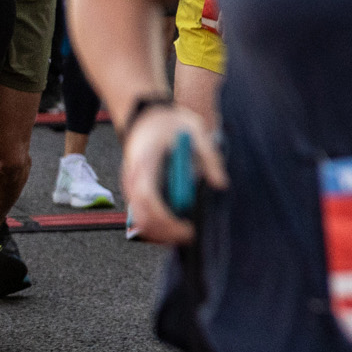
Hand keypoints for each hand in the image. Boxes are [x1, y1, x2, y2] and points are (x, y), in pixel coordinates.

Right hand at [119, 102, 225, 244]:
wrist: (146, 116)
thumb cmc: (171, 121)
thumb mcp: (196, 130)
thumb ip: (210, 157)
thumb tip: (221, 185)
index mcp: (145, 163)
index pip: (150, 200)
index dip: (167, 220)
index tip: (189, 229)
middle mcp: (133, 179)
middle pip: (142, 218)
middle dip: (165, 233)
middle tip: (191, 235)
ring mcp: (131, 186)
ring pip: (140, 221)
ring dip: (161, 231)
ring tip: (186, 231)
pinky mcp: (135, 190)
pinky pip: (142, 214)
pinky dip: (157, 223)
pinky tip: (176, 222)